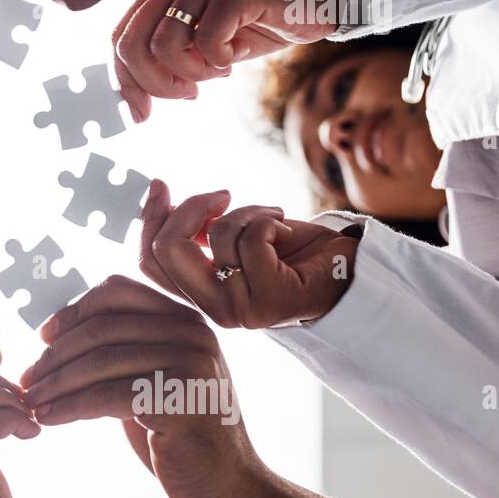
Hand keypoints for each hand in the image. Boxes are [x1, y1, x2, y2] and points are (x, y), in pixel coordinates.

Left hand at [21, 276, 266, 497]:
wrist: (228, 487)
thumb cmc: (179, 433)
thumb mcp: (153, 376)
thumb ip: (122, 347)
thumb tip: (55, 331)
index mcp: (184, 317)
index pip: (115, 291)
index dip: (72, 311)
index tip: (42, 338)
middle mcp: (191, 332)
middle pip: (100, 328)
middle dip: (53, 355)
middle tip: (24, 380)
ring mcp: (190, 363)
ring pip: (99, 361)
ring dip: (54, 384)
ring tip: (28, 402)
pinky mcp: (180, 400)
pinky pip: (106, 396)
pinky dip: (69, 406)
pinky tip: (48, 419)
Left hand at [113, 0, 360, 121]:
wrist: (316, 0)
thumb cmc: (255, 26)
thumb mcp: (200, 44)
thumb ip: (166, 59)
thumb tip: (132, 101)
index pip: (119, 38)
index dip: (125, 82)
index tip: (142, 114)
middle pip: (132, 44)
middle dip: (154, 84)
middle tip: (187, 94)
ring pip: (164, 46)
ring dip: (190, 73)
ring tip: (216, 71)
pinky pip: (205, 42)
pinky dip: (218, 62)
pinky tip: (235, 57)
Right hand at [138, 180, 358, 328]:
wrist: (349, 270)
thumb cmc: (293, 253)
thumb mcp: (233, 237)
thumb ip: (197, 231)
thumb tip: (158, 194)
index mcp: (200, 297)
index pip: (149, 263)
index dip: (149, 220)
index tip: (161, 186)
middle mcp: (215, 311)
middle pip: (168, 251)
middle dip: (191, 208)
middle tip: (221, 196)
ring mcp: (242, 310)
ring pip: (217, 237)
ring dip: (246, 211)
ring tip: (270, 219)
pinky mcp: (272, 298)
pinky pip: (254, 238)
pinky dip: (269, 218)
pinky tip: (285, 228)